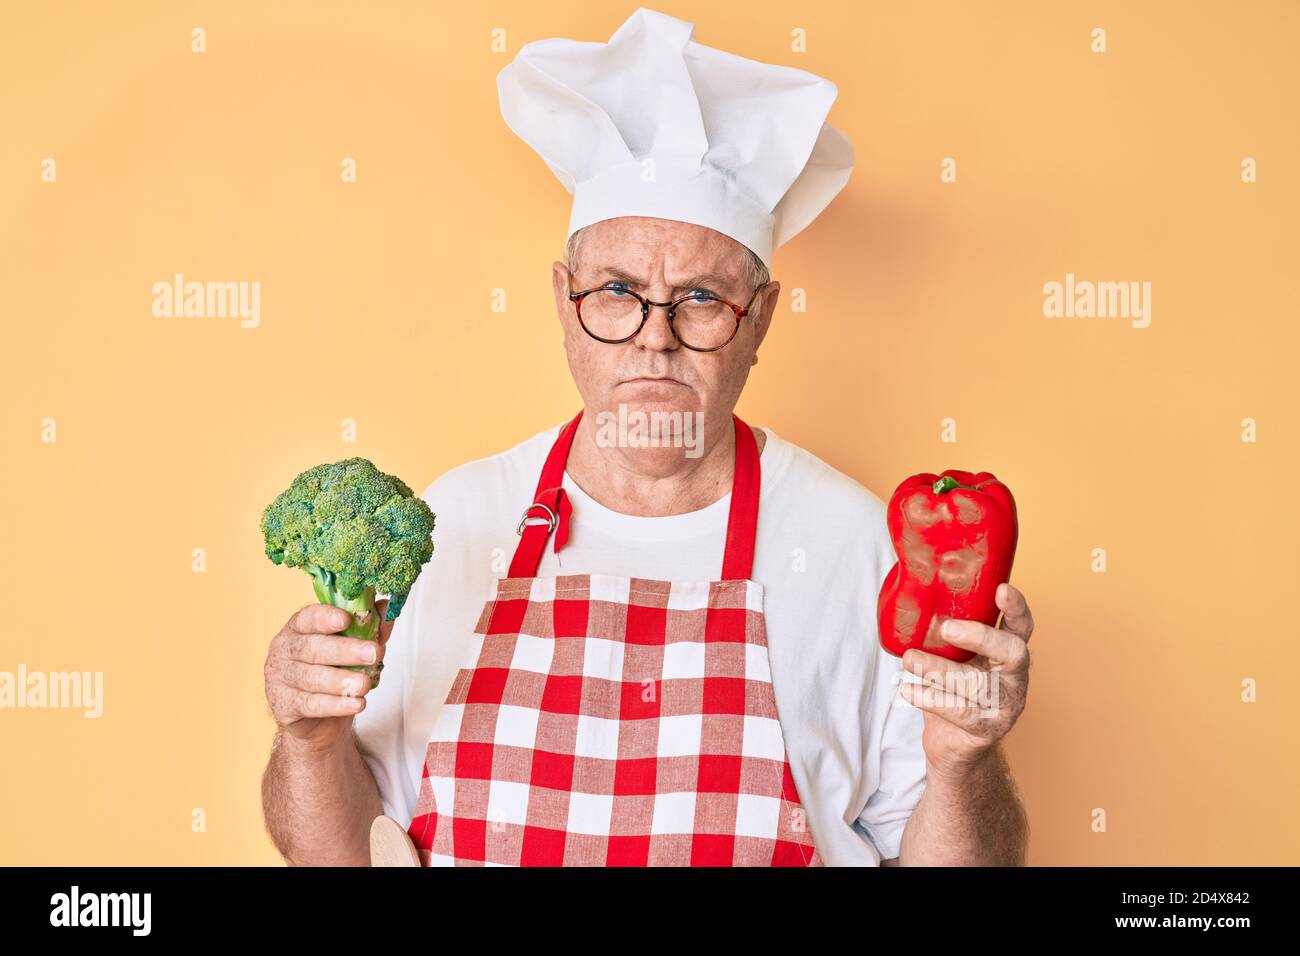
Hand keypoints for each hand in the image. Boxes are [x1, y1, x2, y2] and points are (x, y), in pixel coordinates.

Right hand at [264, 599, 394, 751]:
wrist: (315, 718)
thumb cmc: (332, 671)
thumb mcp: (352, 647)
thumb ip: (368, 627)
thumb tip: (387, 608)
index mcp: (298, 628)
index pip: (308, 617)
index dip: (326, 617)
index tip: (346, 619)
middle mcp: (285, 650)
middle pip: (313, 648)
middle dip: (346, 650)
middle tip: (373, 653)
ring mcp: (280, 678)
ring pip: (311, 677)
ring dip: (341, 681)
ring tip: (365, 684)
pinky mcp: (284, 705)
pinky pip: (310, 704)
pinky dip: (336, 705)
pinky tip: (356, 703)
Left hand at [898, 583, 1032, 777]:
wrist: (954, 746)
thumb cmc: (952, 693)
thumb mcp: (954, 660)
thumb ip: (946, 636)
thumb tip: (911, 601)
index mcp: (1008, 654)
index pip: (1021, 626)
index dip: (1016, 607)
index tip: (1002, 588)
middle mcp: (1014, 678)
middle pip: (1013, 652)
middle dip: (981, 637)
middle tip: (946, 627)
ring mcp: (1005, 706)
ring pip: (976, 683)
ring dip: (938, 669)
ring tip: (909, 658)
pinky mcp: (986, 729)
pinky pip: (959, 712)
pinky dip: (930, 699)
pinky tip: (908, 690)